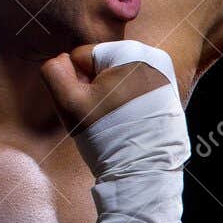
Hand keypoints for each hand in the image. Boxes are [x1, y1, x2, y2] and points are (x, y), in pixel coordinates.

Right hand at [39, 44, 170, 131]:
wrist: (143, 171)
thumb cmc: (107, 137)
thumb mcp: (68, 103)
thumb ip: (53, 72)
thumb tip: (62, 60)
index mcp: (130, 52)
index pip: (81, 56)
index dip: (77, 83)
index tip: (90, 105)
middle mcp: (154, 57)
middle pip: (102, 65)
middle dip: (96, 88)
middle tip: (104, 114)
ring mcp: (165, 74)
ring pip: (117, 77)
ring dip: (111, 95)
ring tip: (118, 119)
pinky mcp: (170, 91)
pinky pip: (135, 88)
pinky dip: (128, 102)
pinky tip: (131, 121)